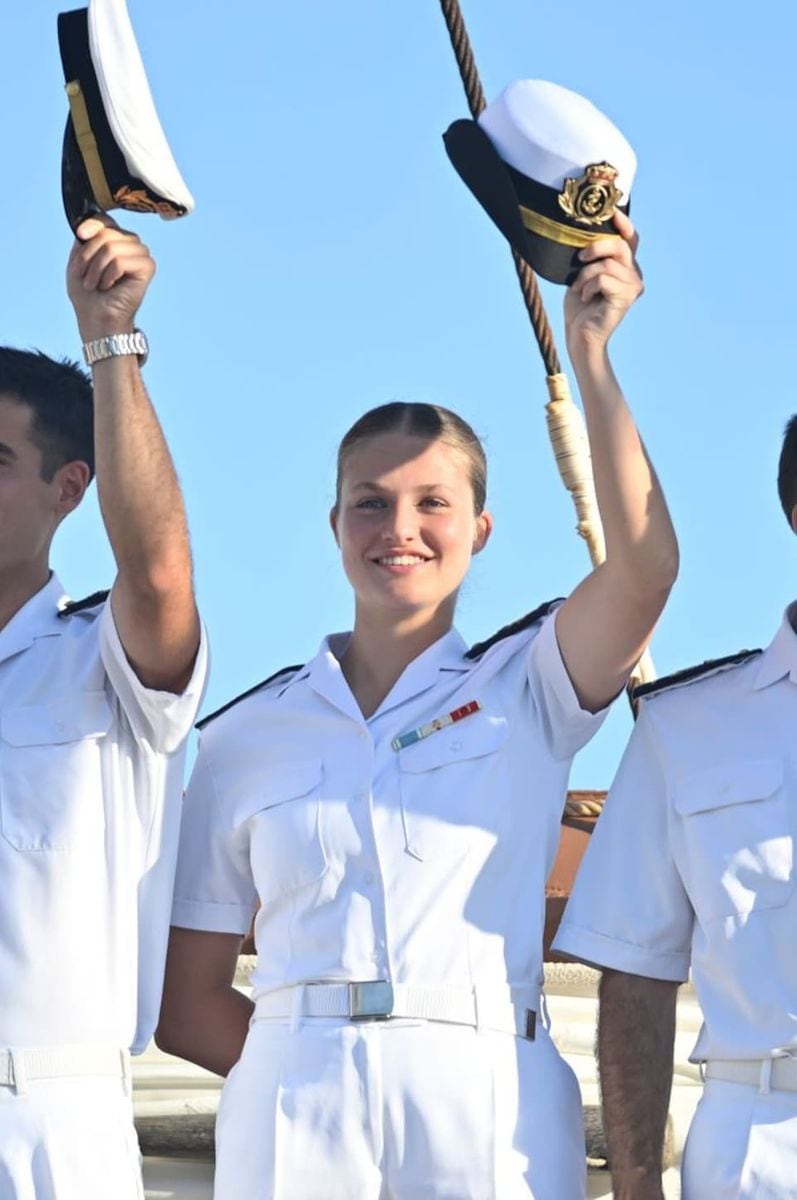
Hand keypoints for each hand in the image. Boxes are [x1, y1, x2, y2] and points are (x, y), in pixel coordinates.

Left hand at [66, 215, 155, 342]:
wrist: (95, 318)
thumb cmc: (88, 294)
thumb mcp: (78, 258)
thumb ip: (85, 237)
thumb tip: (89, 223)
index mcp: (116, 240)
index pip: (105, 220)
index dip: (91, 225)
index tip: (80, 235)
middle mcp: (131, 244)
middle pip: (106, 233)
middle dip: (88, 255)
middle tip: (86, 276)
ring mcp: (141, 255)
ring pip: (112, 246)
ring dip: (96, 268)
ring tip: (96, 284)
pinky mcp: (147, 267)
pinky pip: (120, 260)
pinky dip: (109, 275)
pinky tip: (110, 286)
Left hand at [564, 211, 642, 352]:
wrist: (580, 335)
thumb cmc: (580, 306)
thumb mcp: (582, 274)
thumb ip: (591, 256)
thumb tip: (583, 233)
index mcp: (625, 266)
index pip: (630, 238)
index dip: (623, 223)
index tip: (612, 212)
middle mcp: (634, 273)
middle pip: (619, 245)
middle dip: (595, 247)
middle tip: (579, 258)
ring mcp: (633, 285)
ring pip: (608, 264)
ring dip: (586, 274)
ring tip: (579, 287)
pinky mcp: (627, 297)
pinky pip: (604, 278)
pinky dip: (588, 286)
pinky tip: (586, 297)